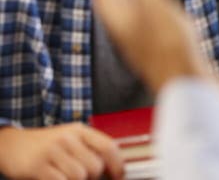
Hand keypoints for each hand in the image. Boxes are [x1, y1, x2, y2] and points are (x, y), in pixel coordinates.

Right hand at [0, 123, 123, 179]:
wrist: (11, 144)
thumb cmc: (45, 145)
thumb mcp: (69, 139)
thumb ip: (89, 148)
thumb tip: (113, 167)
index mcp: (79, 130)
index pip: (108, 146)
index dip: (117, 165)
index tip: (119, 176)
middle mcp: (67, 138)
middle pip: (95, 166)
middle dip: (92, 177)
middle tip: (83, 177)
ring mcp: (52, 151)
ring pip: (79, 176)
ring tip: (66, 177)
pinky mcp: (37, 166)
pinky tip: (56, 179)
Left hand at [92, 0, 211, 91]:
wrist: (189, 85)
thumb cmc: (172, 48)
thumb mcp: (159, 10)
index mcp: (124, 26)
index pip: (107, 2)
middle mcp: (131, 38)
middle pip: (119, 12)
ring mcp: (147, 49)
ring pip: (135, 22)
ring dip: (133, 5)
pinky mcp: (164, 55)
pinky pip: (151, 31)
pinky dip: (151, 18)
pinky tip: (163, 18)